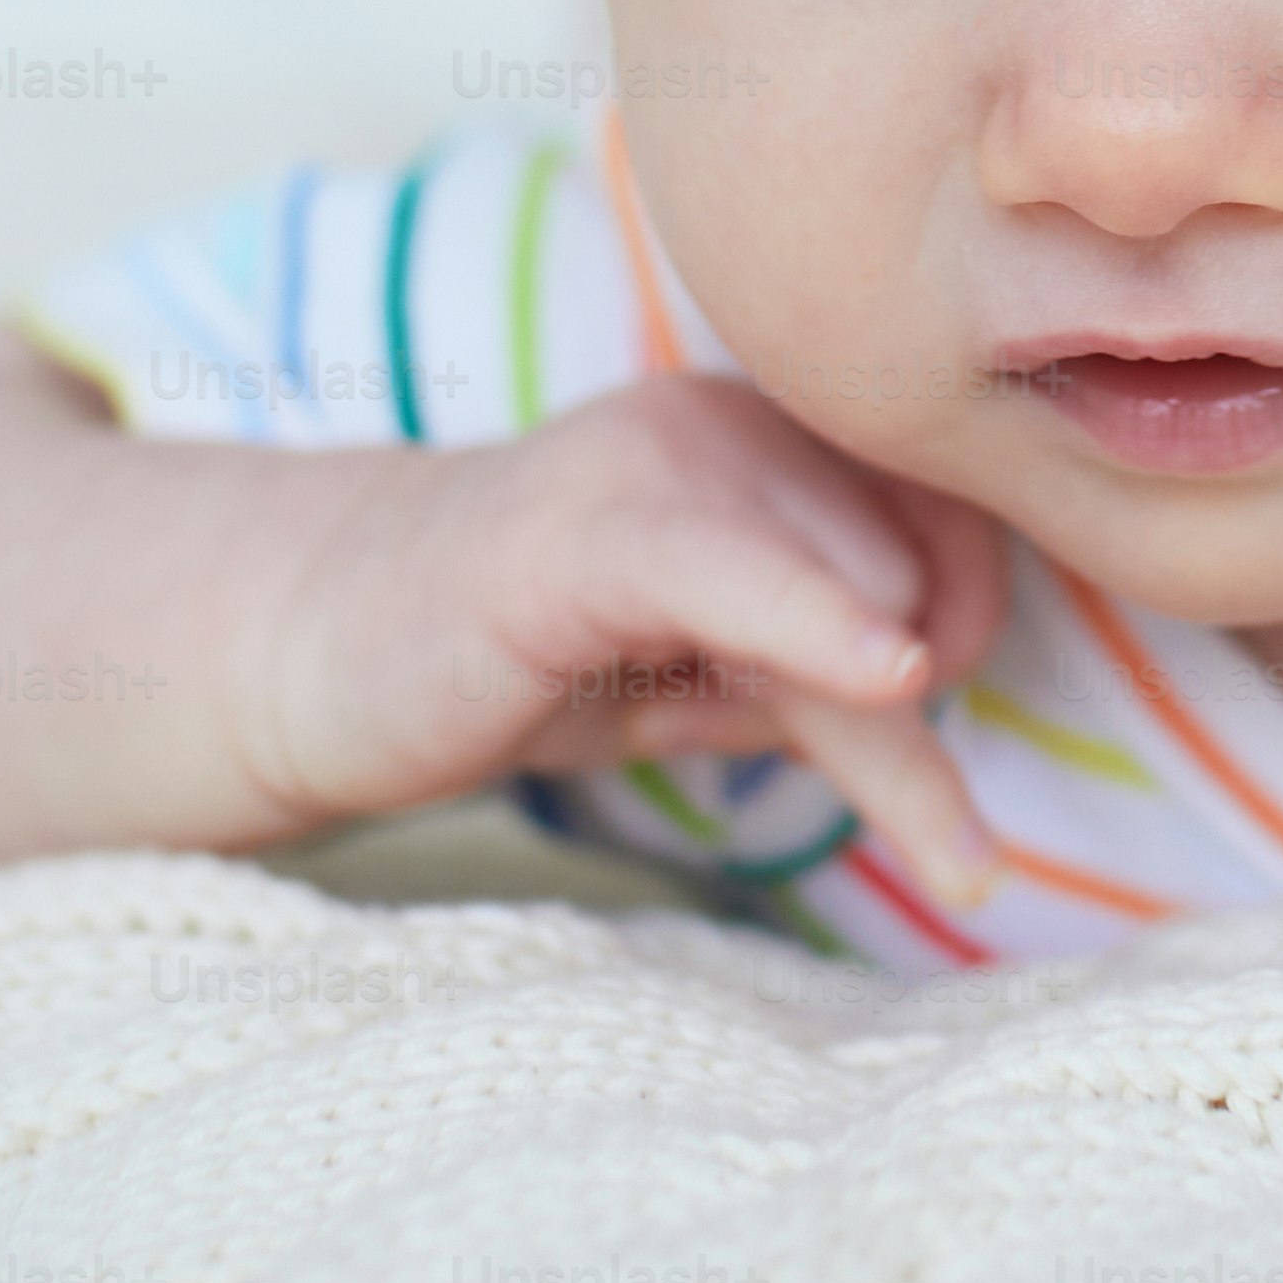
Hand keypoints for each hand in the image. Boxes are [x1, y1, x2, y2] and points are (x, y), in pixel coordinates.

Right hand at [245, 373, 1016, 904]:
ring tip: (960, 863)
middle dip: (906, 712)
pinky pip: (733, 571)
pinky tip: (889, 675)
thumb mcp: (710, 664)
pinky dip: (818, 624)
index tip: (925, 710)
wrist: (313, 646)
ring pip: (851, 600)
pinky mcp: (579, 533)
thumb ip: (823, 658)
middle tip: (865, 799)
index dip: (968, 617)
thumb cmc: (525, 658)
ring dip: (901, 752)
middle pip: (908, 574)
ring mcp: (652, 463)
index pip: (947, 513)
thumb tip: (949, 675)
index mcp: (772, 428)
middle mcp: (730, 419)